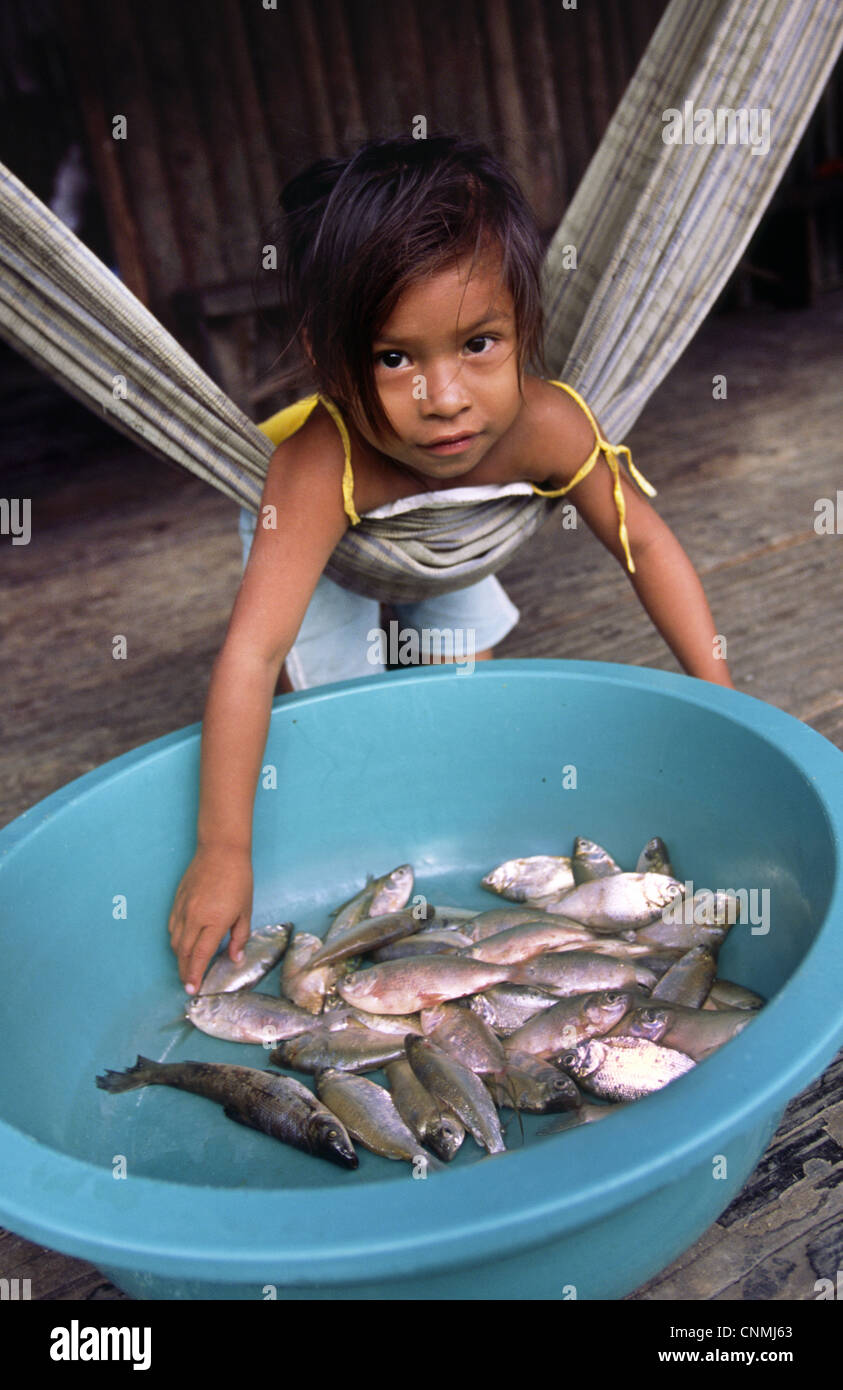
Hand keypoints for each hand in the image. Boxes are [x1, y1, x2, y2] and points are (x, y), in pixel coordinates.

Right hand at [168, 844, 252, 994]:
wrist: (221, 851)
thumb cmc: (238, 880)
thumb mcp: (245, 910)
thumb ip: (239, 937)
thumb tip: (234, 957)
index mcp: (214, 921)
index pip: (200, 956)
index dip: (195, 975)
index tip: (192, 989)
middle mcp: (194, 918)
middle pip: (184, 953)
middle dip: (185, 971)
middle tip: (189, 984)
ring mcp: (183, 909)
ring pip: (175, 941)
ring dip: (180, 957)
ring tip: (187, 967)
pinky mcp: (177, 901)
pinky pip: (172, 927)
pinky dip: (176, 940)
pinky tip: (183, 944)